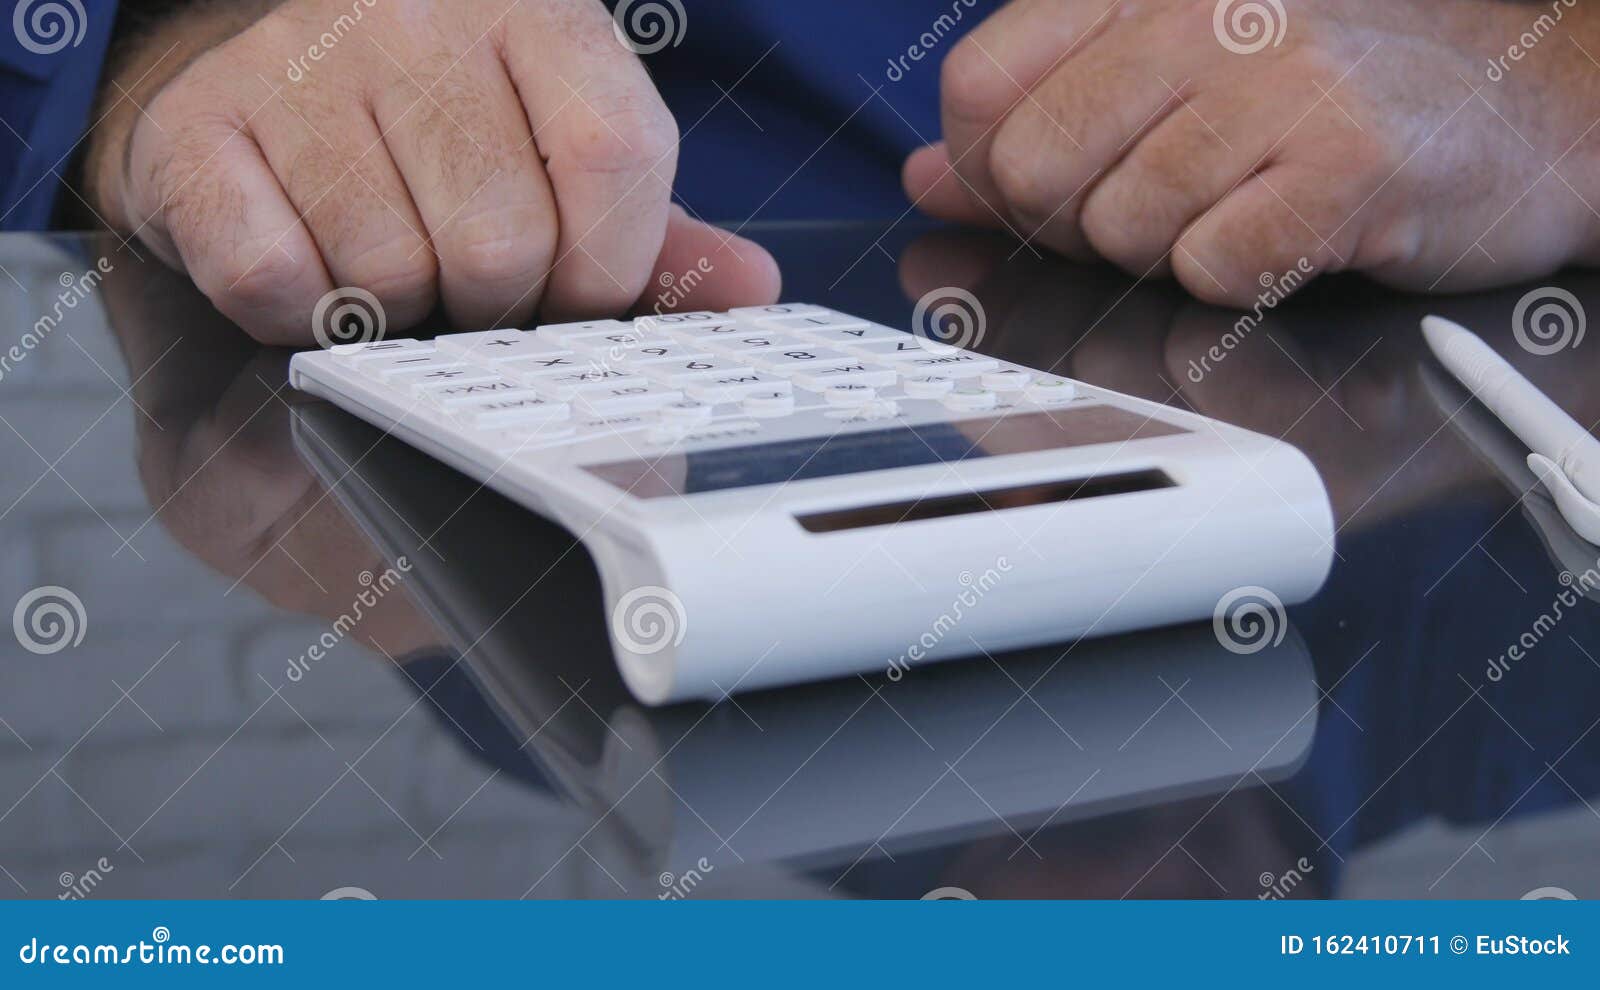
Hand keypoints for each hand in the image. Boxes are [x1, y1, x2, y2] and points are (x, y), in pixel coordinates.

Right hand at [87, 0, 778, 343]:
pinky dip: (301, 312)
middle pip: (501, 244)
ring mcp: (301, 61)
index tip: (578, 294)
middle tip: (468, 281)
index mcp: (536, 14)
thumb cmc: (441, 132)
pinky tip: (309, 264)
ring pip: (389, 272)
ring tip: (387, 259)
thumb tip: (753, 288)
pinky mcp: (201, 124)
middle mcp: (418, 17)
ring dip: (397, 309)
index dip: (607, 267)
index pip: (615, 157)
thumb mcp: (561, 156)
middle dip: (495, 303)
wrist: (266, 80)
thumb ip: (654, 230)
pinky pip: (276, 281)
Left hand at [905, 0, 1599, 303]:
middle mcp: (1203, 15)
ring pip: (1118, 229)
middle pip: (1030, 171)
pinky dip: (1239, 277)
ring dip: (1168, 251)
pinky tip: (1289, 236)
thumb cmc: (1344, 92)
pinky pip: (1211, 266)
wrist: (1536, 107)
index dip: (992, 169)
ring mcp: (1278, 82)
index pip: (978, 90)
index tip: (1052, 186)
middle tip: (1163, 205)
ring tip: (1245, 208)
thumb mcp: (1180, 78)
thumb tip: (932, 174)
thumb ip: (1045, 116)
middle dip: (1078, 221)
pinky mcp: (1347, 165)